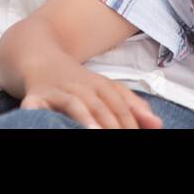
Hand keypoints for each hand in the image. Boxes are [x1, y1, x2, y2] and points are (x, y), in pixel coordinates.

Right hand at [20, 65, 163, 128]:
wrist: (37, 53)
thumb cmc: (76, 81)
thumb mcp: (105, 88)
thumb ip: (131, 105)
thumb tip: (158, 124)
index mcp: (100, 86)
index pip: (121, 107)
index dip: (131, 123)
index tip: (138, 138)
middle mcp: (81, 87)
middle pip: (101, 106)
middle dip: (113, 126)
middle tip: (122, 140)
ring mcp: (58, 91)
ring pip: (75, 104)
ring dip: (86, 118)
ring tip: (95, 133)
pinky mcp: (35, 96)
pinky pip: (37, 106)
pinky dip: (39, 113)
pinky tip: (45, 121)